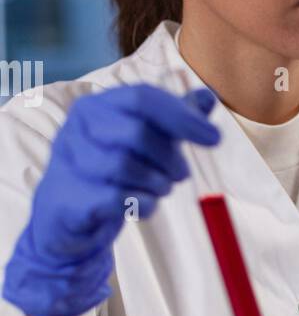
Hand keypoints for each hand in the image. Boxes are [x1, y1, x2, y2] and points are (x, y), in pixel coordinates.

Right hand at [2, 83, 219, 315]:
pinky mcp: (72, 198)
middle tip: (181, 174)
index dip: (183, 117)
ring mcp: (70, 162)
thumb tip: (208, 97)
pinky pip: (117, 198)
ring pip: (125, 166)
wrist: (67, 218)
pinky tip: (147, 205)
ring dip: (157, 182)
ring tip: (162, 188)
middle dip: (170, 158)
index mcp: (97, 105)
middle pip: (137, 133)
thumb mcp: (143, 141)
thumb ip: (174, 118)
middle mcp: (78, 127)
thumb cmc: (109, 173)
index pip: (143, 98)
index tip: (214, 139)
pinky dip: (143, 203)